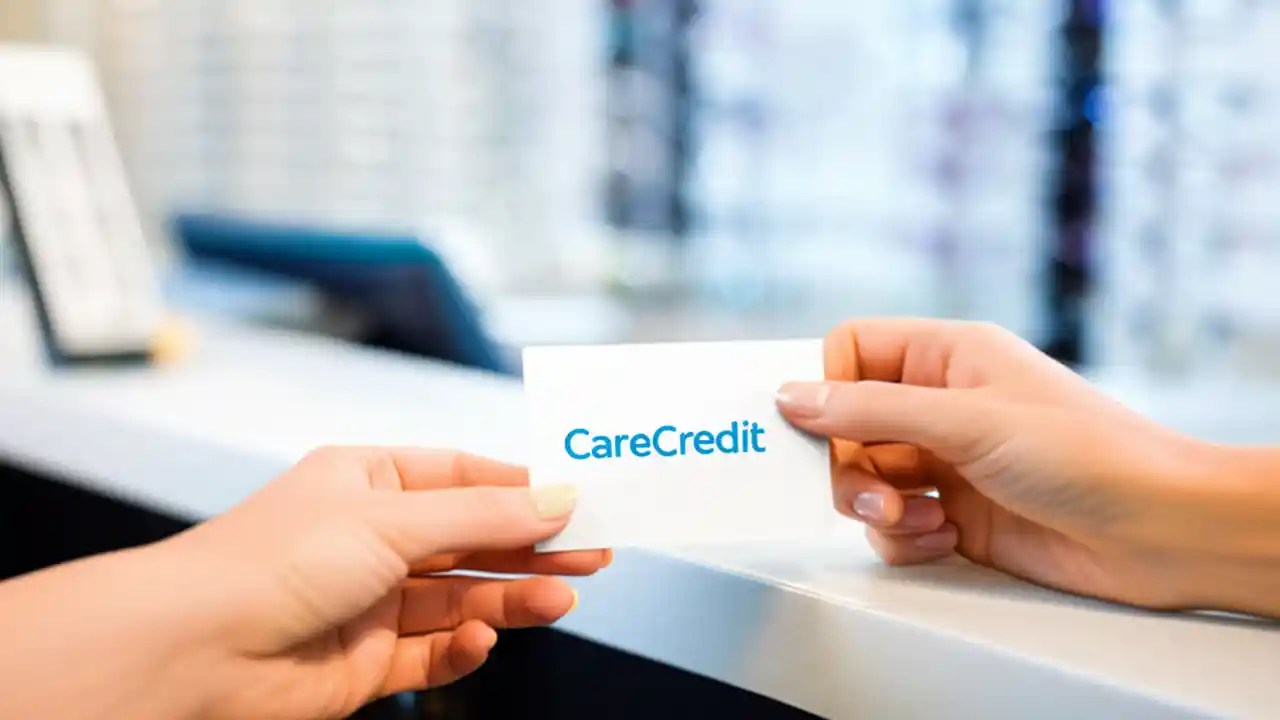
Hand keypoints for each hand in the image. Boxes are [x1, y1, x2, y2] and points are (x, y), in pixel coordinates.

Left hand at [0, 448, 606, 718]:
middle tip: (596, 553)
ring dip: (512, 597)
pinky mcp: (366, 661)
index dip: (521, 487)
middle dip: (532, 546)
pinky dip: (464, 647)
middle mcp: (370, 538)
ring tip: (562, 599)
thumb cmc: (272, 560)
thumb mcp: (392, 519)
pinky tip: (484, 637)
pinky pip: (433, 653)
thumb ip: (482, 514)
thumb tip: (557, 497)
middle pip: (471, 540)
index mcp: (366, 481)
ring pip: (462, 597)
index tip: (578, 498)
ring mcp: (370, 601)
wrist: (193, 652)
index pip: (462, 476)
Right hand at [776, 318, 1279, 616]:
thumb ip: (870, 411)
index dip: (826, 387)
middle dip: (848, 463)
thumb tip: (791, 397)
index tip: (817, 427)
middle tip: (872, 490)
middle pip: (847, 425)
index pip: (852, 351)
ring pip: (863, 479)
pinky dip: (906, 537)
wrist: (1157, 529)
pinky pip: (893, 526)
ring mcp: (946, 462)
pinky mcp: (954, 515)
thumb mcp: (966, 419)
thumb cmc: (1083, 451)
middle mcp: (940, 405)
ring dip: (877, 505)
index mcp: (946, 357)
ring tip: (920, 517)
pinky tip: (947, 537)